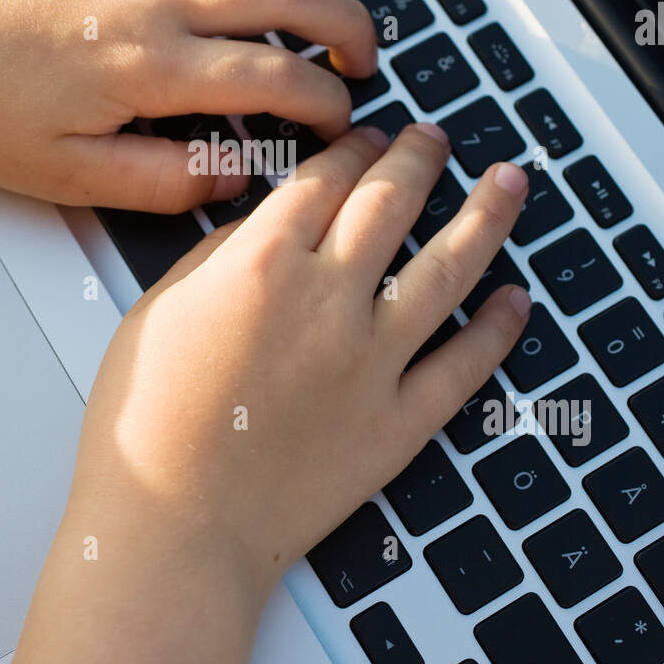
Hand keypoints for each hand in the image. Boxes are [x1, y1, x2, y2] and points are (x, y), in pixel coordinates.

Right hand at [69, 122, 530, 598]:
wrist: (173, 527)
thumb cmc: (148, 427)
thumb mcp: (159, 310)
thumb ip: (219, 255)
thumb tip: (267, 224)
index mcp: (263, 263)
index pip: (325, 179)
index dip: (355, 148)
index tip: (370, 136)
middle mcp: (327, 300)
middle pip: (391, 203)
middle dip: (419, 159)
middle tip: (435, 138)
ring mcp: (371, 362)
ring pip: (448, 269)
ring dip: (485, 217)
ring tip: (508, 184)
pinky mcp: (397, 423)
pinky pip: (463, 367)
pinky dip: (497, 331)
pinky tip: (515, 301)